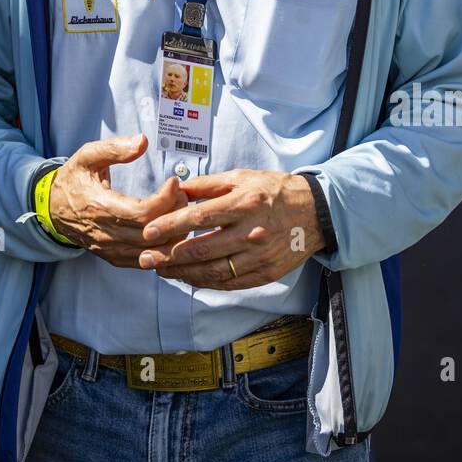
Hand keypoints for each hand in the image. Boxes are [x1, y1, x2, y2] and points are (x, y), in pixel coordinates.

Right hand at [48, 134, 191, 265]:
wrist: (52, 209)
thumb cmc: (73, 180)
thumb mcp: (88, 156)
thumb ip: (114, 149)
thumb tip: (142, 142)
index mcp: (100, 207)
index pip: (143, 213)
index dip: (166, 198)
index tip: (173, 181)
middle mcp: (107, 234)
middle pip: (153, 234)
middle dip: (174, 214)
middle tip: (182, 195)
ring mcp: (111, 250)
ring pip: (153, 251)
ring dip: (173, 232)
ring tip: (178, 210)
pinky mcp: (115, 258)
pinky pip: (146, 261)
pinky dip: (163, 249)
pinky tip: (171, 231)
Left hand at [136, 170, 324, 290]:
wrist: (315, 211)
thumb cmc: (274, 191)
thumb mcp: (242, 177)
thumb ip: (208, 185)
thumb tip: (175, 191)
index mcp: (244, 204)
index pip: (200, 217)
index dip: (171, 226)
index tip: (148, 232)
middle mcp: (252, 232)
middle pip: (203, 249)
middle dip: (169, 256)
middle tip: (146, 258)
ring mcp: (260, 256)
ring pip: (214, 272)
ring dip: (183, 274)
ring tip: (162, 271)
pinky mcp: (266, 273)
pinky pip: (230, 283)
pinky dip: (206, 283)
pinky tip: (189, 278)